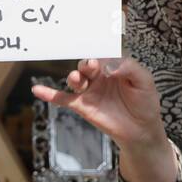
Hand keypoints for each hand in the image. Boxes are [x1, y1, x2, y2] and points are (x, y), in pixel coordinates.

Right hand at [30, 58, 164, 149]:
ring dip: (74, 76)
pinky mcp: (82, 105)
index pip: (103, 52)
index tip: (100, 53)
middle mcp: (100, 74)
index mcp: (115, 65)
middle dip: (87, 63)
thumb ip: (129, 68)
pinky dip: (49, 94)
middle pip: (87, 63)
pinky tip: (37, 89)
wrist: (141, 130)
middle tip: (92, 66)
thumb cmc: (144, 102)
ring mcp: (89, 90)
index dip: (100, 51)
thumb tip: (110, 65)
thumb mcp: (144, 81)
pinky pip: (63, 98)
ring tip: (77, 78)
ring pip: (76, 78)